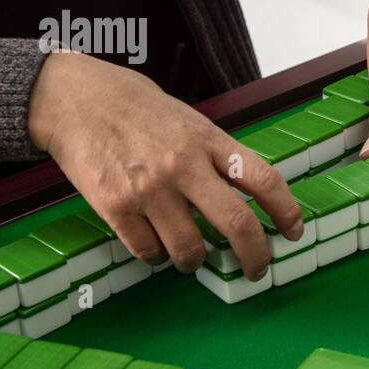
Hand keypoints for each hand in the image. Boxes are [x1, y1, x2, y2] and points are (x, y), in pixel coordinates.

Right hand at [28, 51, 302, 279]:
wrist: (73, 99)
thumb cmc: (134, 108)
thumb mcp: (188, 120)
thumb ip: (215, 155)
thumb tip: (246, 196)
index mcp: (208, 140)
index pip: (264, 179)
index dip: (287, 211)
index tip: (294, 231)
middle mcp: (183, 165)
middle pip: (236, 224)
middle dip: (254, 256)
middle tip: (256, 269)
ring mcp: (149, 189)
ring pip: (190, 250)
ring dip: (195, 261)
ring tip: (191, 256)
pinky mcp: (115, 207)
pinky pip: (148, 251)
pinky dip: (156, 256)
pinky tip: (154, 244)